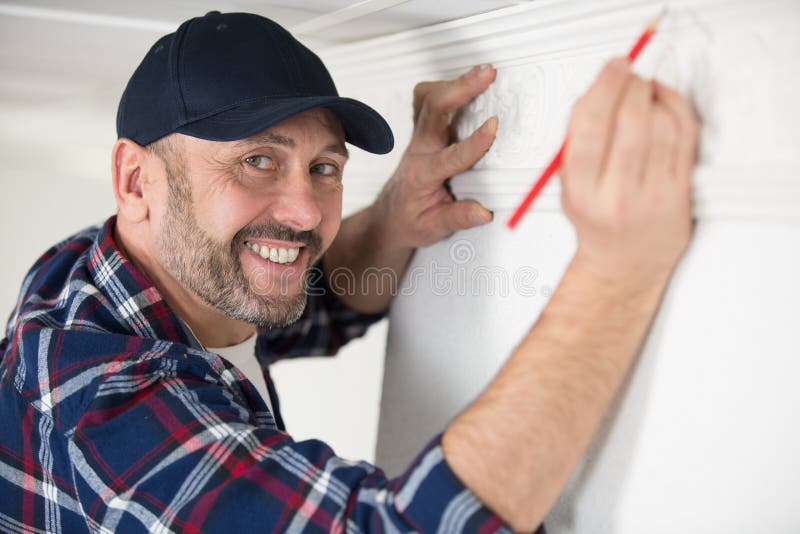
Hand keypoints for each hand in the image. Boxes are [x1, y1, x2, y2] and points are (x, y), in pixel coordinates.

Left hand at [372, 65, 498, 249]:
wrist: (390, 217)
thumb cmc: (411, 221)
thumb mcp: (434, 228)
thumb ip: (459, 218)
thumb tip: (484, 212)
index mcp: (422, 175)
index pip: (450, 155)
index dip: (474, 141)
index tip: (493, 126)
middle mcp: (419, 151)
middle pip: (433, 109)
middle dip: (460, 88)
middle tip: (487, 75)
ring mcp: (419, 138)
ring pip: (427, 98)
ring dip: (452, 83)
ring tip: (480, 74)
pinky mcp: (422, 132)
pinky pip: (427, 100)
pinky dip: (445, 87)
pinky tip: (464, 85)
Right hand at [561, 58, 698, 286]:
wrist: (624, 263)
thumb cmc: (597, 220)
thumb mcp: (570, 187)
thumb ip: (577, 143)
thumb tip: (598, 91)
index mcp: (582, 192)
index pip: (590, 131)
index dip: (604, 90)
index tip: (612, 67)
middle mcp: (617, 196)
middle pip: (629, 124)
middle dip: (631, 86)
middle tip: (628, 72)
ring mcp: (652, 196)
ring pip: (660, 127)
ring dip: (653, 96)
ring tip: (643, 89)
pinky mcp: (680, 194)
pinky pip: (685, 139)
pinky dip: (677, 109)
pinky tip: (665, 102)